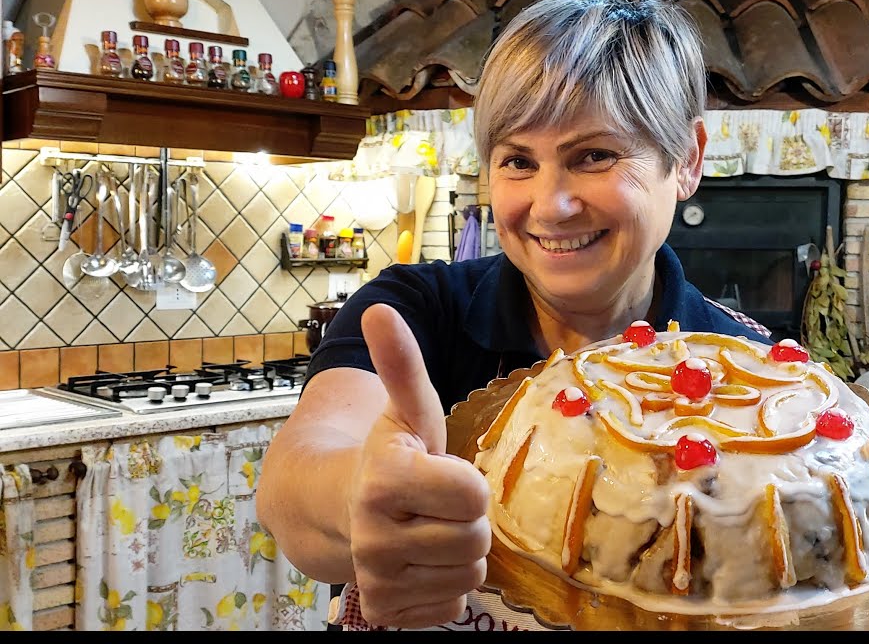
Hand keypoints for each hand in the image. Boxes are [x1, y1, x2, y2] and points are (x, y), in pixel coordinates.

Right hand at [348, 303, 490, 627]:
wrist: (339, 511)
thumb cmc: (389, 455)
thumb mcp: (405, 409)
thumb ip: (401, 363)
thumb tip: (379, 309)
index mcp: (383, 481)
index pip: (474, 495)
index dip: (467, 482)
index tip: (441, 472)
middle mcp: (373, 538)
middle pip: (476, 540)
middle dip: (467, 520)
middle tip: (439, 505)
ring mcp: (377, 581)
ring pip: (470, 575)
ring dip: (460, 553)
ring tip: (430, 530)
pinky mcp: (385, 614)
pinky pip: (454, 605)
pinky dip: (446, 586)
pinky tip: (422, 562)